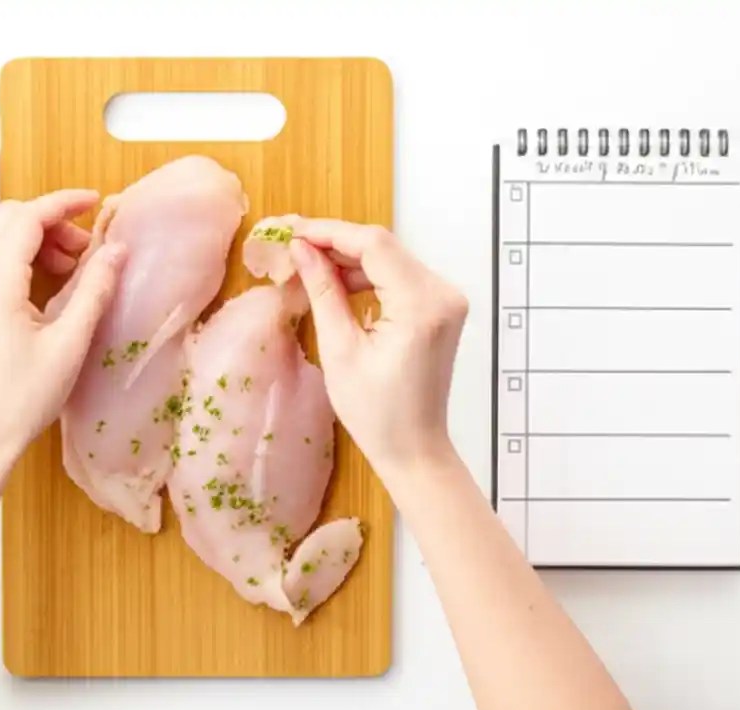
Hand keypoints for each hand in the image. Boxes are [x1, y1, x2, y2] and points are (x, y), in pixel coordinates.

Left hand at [0, 189, 126, 486]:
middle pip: (8, 220)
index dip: (65, 202)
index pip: (27, 216)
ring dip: (35, 242)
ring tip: (72, 273)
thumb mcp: (68, 345)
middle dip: (51, 222)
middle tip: (88, 251)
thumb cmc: (20, 400)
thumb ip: (93, 291)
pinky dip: (18, 261)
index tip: (98, 203)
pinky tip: (44, 292)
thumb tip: (116, 250)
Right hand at [288, 219, 467, 482]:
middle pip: (385, 247)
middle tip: (294, 247)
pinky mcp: (441, 307)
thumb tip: (301, 250)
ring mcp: (446, 299)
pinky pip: (401, 276)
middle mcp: (443, 294)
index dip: (330, 232)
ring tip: (310, 268)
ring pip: (391, 258)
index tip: (293, 231)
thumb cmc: (376, 412)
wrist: (414, 448)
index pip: (374, 245)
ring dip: (351, 259)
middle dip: (338, 243)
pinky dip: (369, 276)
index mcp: (421, 306)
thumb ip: (323, 291)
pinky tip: (338, 284)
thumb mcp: (339, 349)